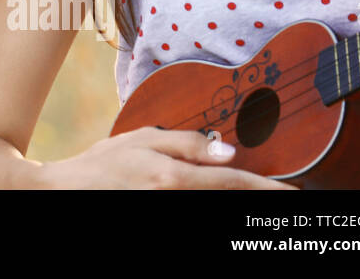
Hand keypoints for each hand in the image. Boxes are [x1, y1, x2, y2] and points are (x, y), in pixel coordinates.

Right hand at [38, 127, 297, 188]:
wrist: (63, 194)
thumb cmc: (99, 165)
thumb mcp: (140, 139)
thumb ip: (184, 143)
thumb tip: (227, 150)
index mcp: (173, 177)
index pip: (233, 181)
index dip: (267, 187)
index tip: (295, 191)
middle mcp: (176, 200)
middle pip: (230, 199)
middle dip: (258, 198)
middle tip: (285, 195)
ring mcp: (169, 214)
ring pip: (215, 208)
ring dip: (237, 201)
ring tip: (256, 195)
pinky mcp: (161, 220)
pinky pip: (194, 212)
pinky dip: (214, 204)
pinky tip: (221, 195)